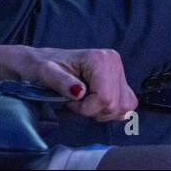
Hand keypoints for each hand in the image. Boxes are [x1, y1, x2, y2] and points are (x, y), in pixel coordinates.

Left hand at [11, 47, 136, 121]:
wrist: (43, 62)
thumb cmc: (43, 66)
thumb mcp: (46, 73)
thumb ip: (61, 82)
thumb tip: (79, 92)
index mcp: (99, 58)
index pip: (104, 97)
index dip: (86, 108)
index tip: (71, 102)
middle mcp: (113, 62)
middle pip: (115, 104)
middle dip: (93, 110)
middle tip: (76, 102)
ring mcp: (119, 70)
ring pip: (124, 106)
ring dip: (103, 112)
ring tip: (86, 102)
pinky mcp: (120, 80)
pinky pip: (127, 104)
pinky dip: (112, 110)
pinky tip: (96, 103)